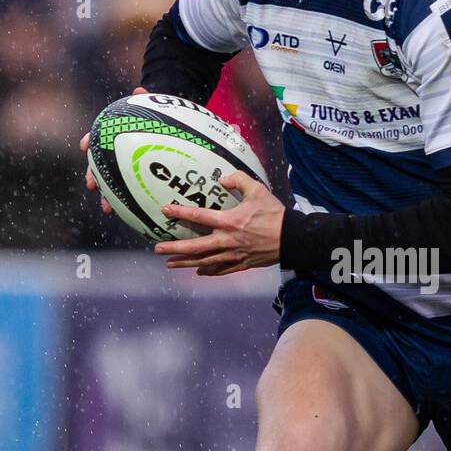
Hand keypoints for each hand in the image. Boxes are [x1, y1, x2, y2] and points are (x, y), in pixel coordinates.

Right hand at [80, 85, 148, 213]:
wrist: (166, 124)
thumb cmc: (157, 113)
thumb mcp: (154, 104)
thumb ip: (146, 98)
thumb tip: (139, 88)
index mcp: (113, 134)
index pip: (96, 136)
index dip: (89, 141)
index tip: (84, 147)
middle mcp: (114, 151)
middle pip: (98, 165)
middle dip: (93, 176)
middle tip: (91, 185)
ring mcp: (123, 165)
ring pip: (111, 182)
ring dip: (107, 196)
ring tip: (107, 208)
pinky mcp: (136, 176)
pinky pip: (131, 190)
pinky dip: (130, 202)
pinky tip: (133, 214)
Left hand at [154, 169, 285, 275]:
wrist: (292, 239)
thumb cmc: (274, 214)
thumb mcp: (257, 190)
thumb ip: (238, 180)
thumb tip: (222, 179)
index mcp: (229, 221)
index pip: (198, 216)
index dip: (180, 212)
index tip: (165, 211)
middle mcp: (226, 241)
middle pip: (194, 247)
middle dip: (174, 248)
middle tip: (158, 248)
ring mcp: (233, 255)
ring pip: (203, 261)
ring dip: (185, 263)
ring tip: (169, 264)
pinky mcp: (242, 264)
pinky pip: (221, 270)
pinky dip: (209, 271)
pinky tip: (199, 271)